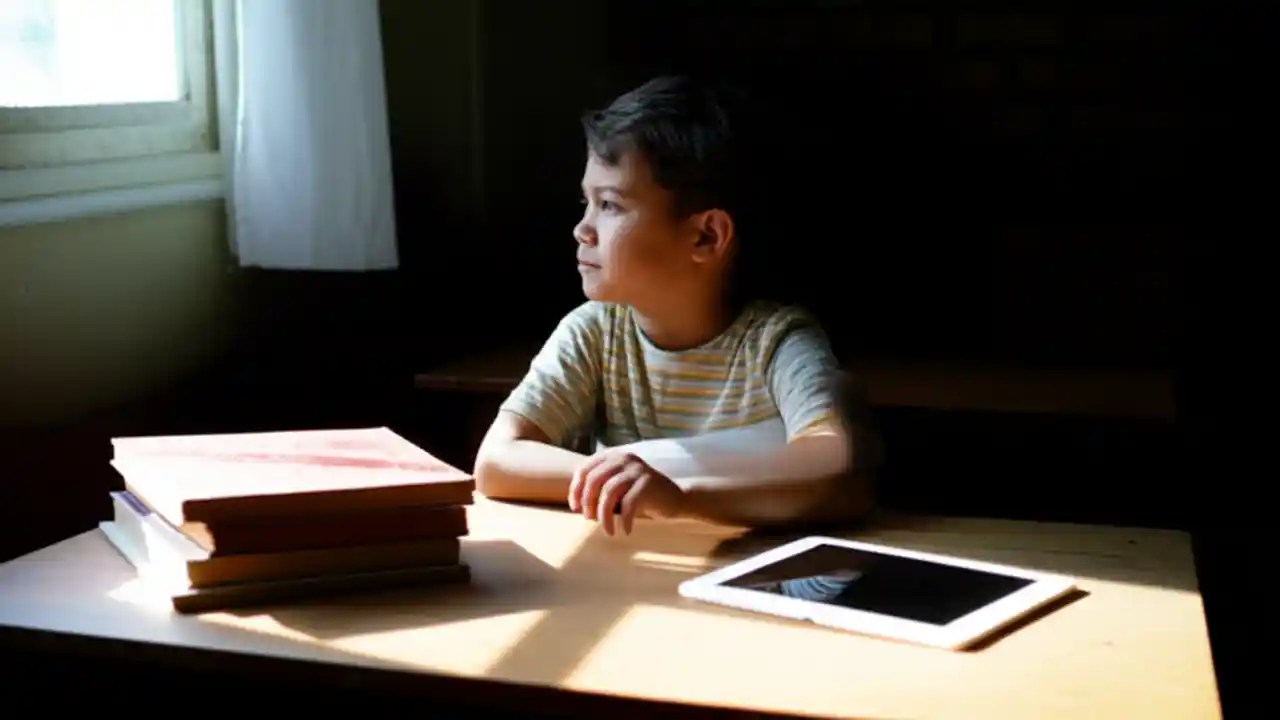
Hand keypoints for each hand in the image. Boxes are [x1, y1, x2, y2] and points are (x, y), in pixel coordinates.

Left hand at [568, 451, 685, 535]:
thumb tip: (577, 503)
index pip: (585, 469)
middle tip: (590, 520)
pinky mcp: (648, 483)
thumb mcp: (618, 486)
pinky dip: (625, 520)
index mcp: (613, 456)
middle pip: (595, 480)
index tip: (575, 508)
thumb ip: (600, 487)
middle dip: (588, 503)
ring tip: (608, 531)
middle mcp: (624, 458)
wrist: (675, 499)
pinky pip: (628, 504)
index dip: (576, 490)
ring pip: (609, 492)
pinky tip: (626, 531)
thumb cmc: (641, 496)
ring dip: (604, 516)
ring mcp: (637, 470)